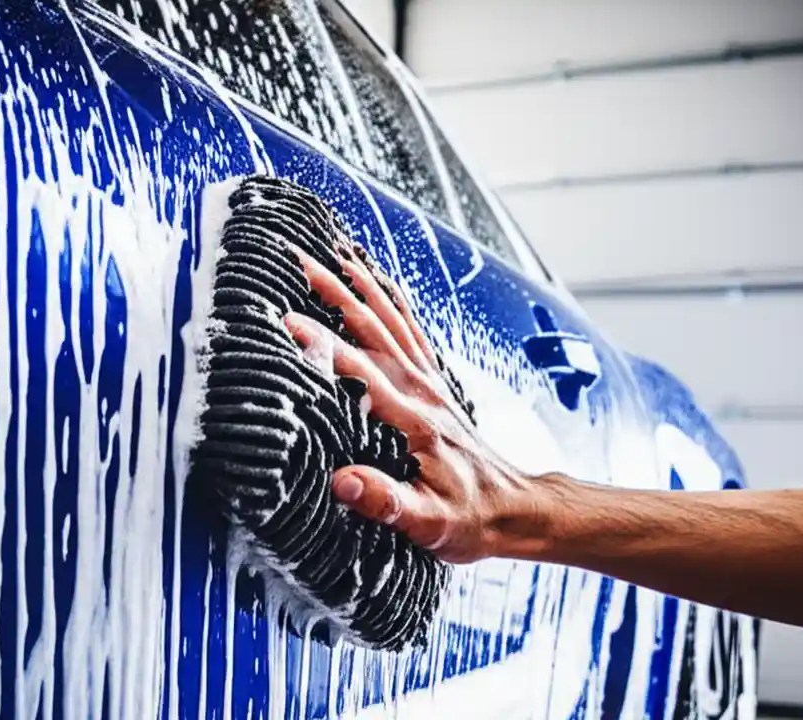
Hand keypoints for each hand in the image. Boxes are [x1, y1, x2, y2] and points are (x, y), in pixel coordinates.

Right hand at [283, 249, 555, 563]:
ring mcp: (430, 383)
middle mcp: (422, 392)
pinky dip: (391, 299)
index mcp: (414, 421)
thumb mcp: (429, 523)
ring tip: (330, 253)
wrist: (514, 509)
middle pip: (373, 328)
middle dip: (334, 291)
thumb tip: (343, 481)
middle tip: (298, 260)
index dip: (322, 344)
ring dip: (360, 284)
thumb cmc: (470, 518)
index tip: (288, 319)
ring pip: (390, 320)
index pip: (360, 372)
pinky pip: (410, 329)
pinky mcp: (435, 384)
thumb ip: (386, 502)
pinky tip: (376, 279)